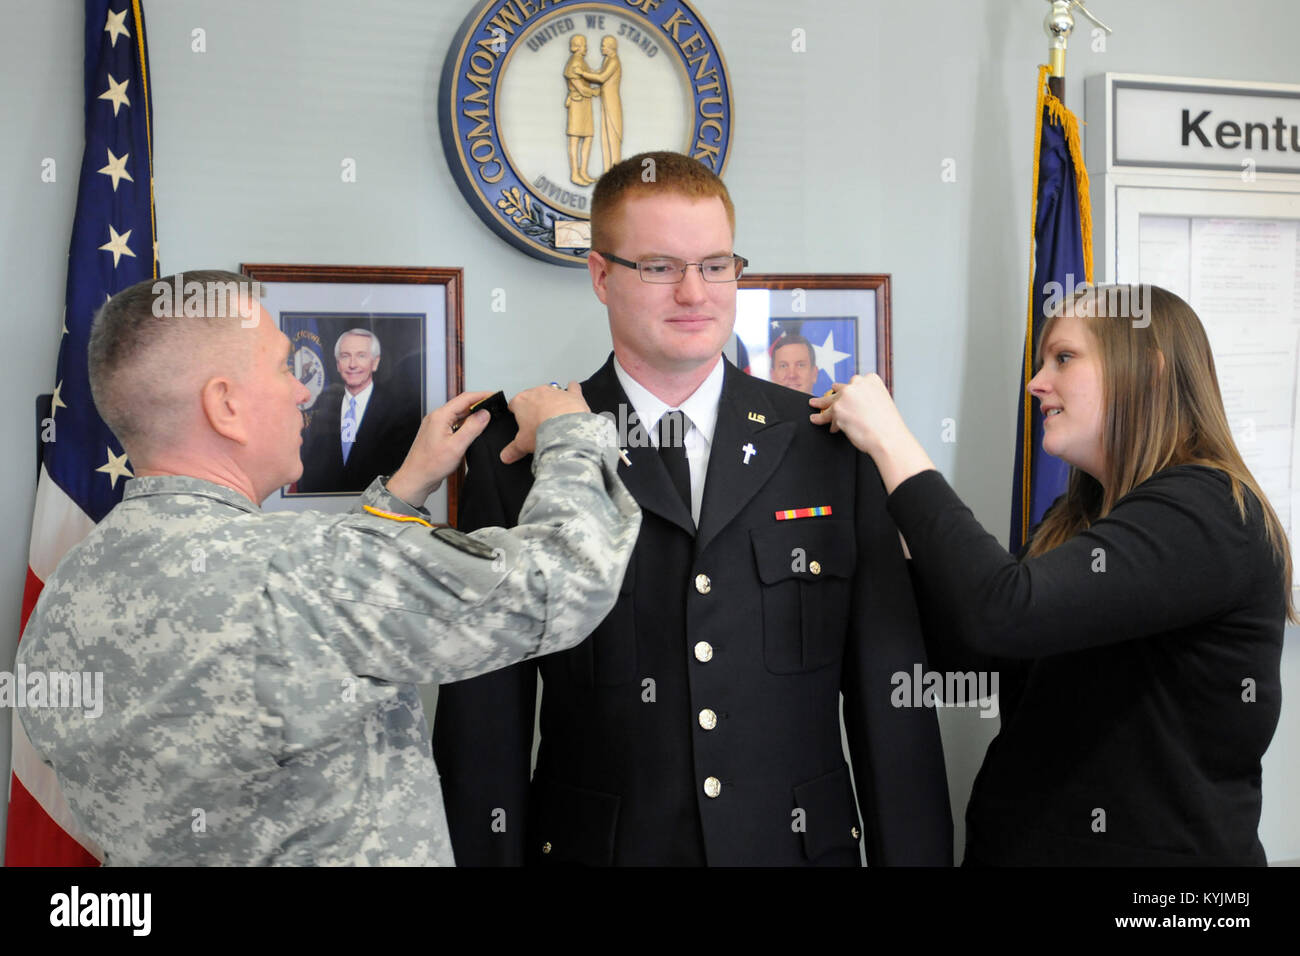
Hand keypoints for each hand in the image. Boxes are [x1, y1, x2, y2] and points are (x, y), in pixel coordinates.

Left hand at [387, 390, 494, 505]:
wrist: (416, 479)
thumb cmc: (430, 465)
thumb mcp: (456, 446)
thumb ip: (472, 428)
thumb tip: (484, 414)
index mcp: (440, 416)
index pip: (464, 398)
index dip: (481, 396)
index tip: (494, 396)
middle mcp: (436, 418)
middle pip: (461, 405)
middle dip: (478, 405)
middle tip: (494, 408)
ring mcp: (436, 426)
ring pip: (457, 415)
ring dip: (472, 415)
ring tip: (487, 418)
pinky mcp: (437, 435)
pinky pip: (453, 424)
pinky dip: (465, 424)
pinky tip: (473, 431)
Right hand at [501, 381, 588, 464]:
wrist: (566, 430)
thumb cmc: (543, 432)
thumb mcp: (523, 444)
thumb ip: (513, 450)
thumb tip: (506, 456)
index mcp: (521, 401)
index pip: (513, 403)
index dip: (515, 411)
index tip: (518, 417)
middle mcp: (538, 392)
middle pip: (532, 396)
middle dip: (533, 406)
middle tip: (536, 421)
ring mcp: (555, 392)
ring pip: (551, 391)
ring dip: (551, 399)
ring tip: (553, 414)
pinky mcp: (572, 395)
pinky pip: (572, 388)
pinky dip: (572, 390)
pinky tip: (572, 393)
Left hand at [808, 374, 934, 492]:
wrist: (888, 437)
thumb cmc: (887, 425)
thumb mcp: (882, 402)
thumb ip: (868, 398)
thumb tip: (854, 404)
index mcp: (871, 379)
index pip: (855, 383)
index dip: (850, 391)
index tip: (847, 394)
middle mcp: (857, 383)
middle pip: (841, 389)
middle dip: (835, 394)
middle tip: (828, 397)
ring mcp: (846, 395)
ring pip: (830, 400)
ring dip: (821, 403)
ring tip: (815, 404)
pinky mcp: (836, 408)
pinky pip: (825, 415)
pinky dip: (820, 418)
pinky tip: (816, 419)